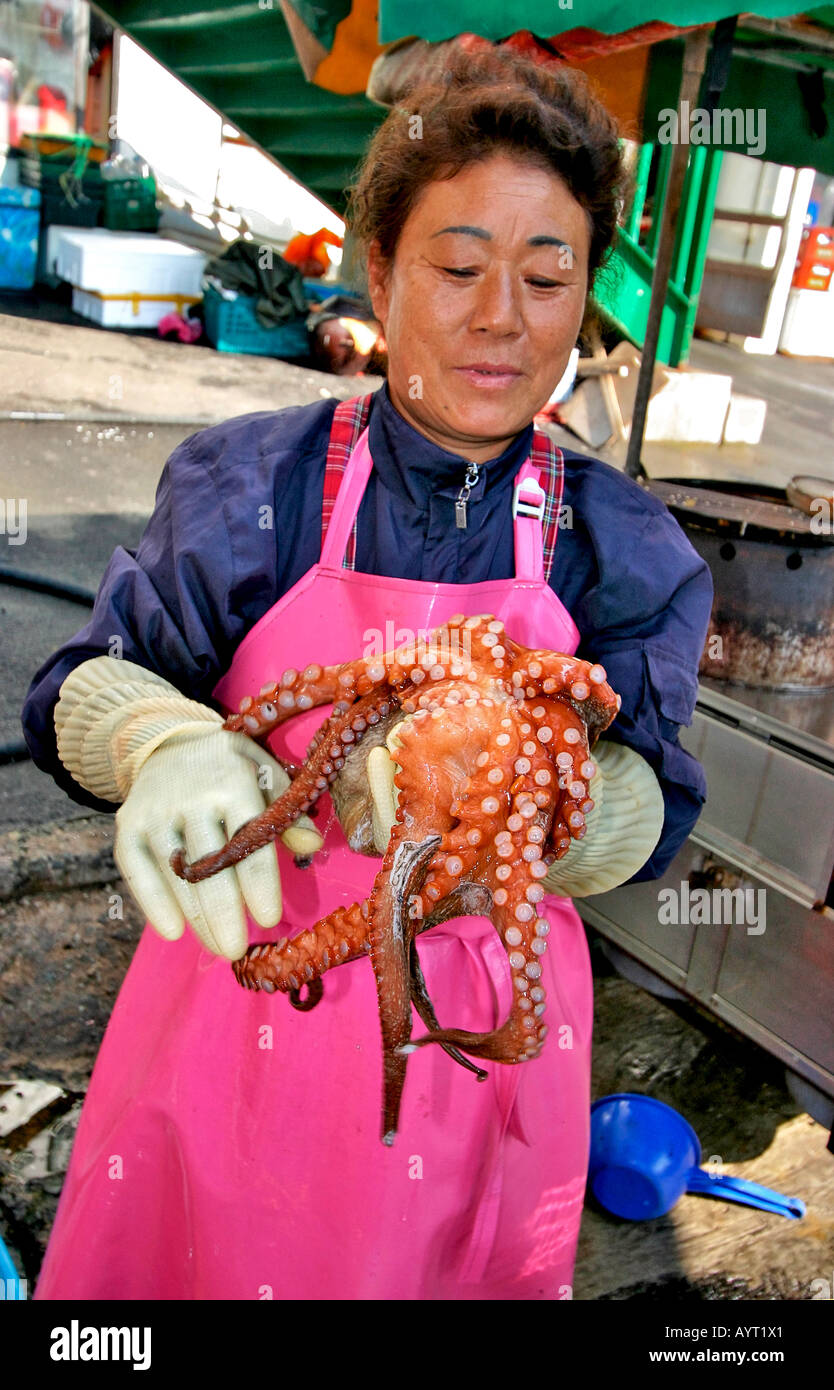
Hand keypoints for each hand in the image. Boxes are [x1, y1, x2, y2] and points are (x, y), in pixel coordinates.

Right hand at [113, 728, 321, 957]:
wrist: (169, 743)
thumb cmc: (231, 767)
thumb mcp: (266, 774)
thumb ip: (287, 810)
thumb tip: (311, 847)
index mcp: (233, 783)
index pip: (248, 842)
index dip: (259, 885)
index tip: (269, 919)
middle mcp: (191, 797)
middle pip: (210, 867)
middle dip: (225, 915)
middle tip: (236, 951)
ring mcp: (155, 812)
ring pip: (176, 875)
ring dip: (196, 918)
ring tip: (217, 946)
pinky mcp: (128, 824)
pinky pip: (138, 871)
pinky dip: (153, 904)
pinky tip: (173, 931)